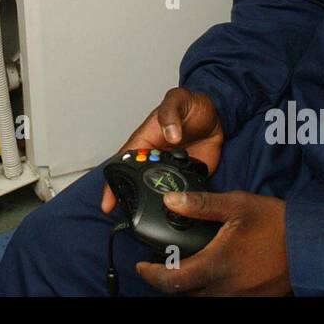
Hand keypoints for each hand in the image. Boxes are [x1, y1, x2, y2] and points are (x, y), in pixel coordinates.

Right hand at [101, 87, 223, 213]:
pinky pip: (183, 194)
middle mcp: (156, 160)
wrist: (216, 115)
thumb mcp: (177, 100)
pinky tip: (180, 215)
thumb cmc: (191, 105)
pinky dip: (181, 204)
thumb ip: (170, 114)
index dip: (112, 185)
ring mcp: (172, 171)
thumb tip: (169, 135)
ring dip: (156, 205)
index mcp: (145, 143)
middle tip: (131, 219)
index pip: (123, 166)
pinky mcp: (190, 177)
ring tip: (154, 222)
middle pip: (138, 184)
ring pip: (159, 193)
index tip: (107, 203)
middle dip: (132, 201)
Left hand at [135, 190, 290, 295]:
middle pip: (183, 295)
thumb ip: (201, 204)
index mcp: (216, 265)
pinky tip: (211, 274)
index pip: (172, 282)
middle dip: (168, 283)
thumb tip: (171, 200)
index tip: (142, 266)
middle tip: (161, 265)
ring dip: (188, 288)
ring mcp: (239, 298)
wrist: (312, 245)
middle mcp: (224, 289)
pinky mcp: (252, 301)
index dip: (151, 276)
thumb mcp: (237, 205)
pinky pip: (221, 300)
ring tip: (184, 268)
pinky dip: (209, 291)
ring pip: (201, 299)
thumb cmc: (276, 223)